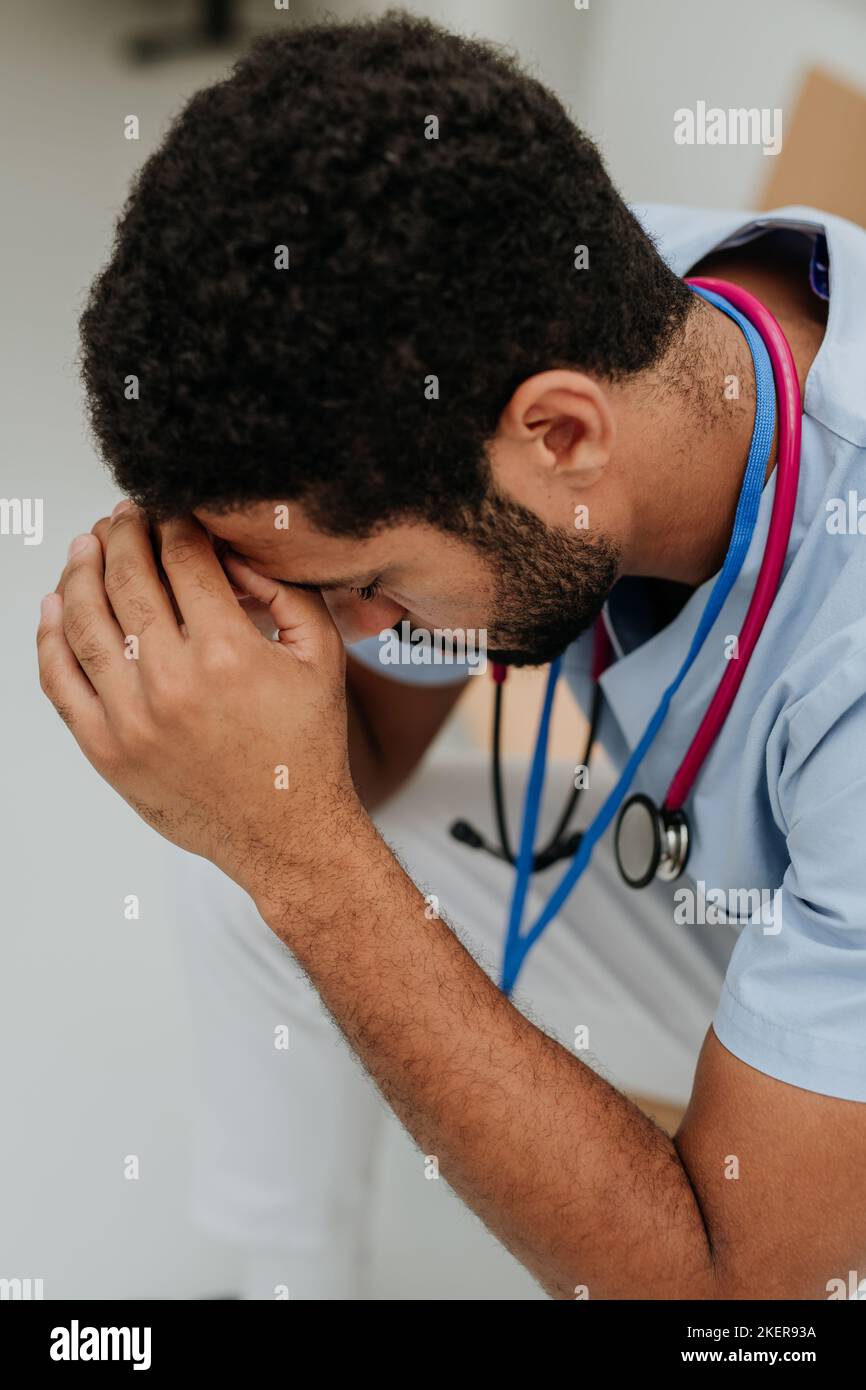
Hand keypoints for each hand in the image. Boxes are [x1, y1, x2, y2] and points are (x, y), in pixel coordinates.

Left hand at [37, 504, 362, 905]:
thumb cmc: (306, 748)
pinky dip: (49, 637)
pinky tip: (55, 606)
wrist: (286, 833)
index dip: (172, 522)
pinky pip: (59, 681)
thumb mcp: (321, 657)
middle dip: (123, 534)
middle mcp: (171, 681)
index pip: (183, 559)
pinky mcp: (106, 750)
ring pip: (83, 621)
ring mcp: (130, 718)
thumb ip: (284, 592)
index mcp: (227, 652)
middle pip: (127, 579)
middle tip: (123, 515)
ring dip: (80, 573)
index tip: (169, 509)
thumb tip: (230, 554)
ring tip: (86, 547)